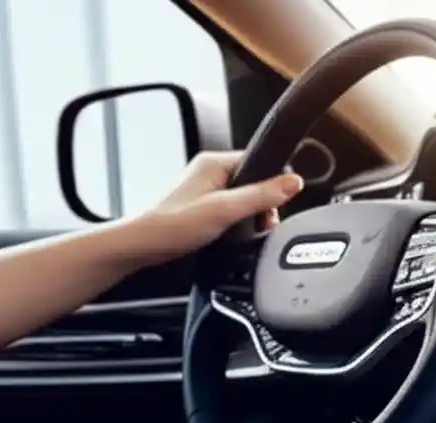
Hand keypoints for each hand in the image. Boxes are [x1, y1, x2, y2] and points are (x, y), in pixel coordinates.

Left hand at [129, 151, 304, 267]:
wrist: (141, 246)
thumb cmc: (172, 226)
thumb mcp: (225, 210)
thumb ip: (262, 195)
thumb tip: (294, 182)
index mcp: (214, 162)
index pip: (261, 161)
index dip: (274, 186)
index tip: (272, 209)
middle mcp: (210, 171)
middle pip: (256, 181)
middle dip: (263, 205)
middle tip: (258, 225)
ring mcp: (205, 189)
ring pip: (245, 198)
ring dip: (250, 216)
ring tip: (241, 232)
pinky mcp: (202, 206)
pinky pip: (232, 209)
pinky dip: (237, 223)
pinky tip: (229, 235)